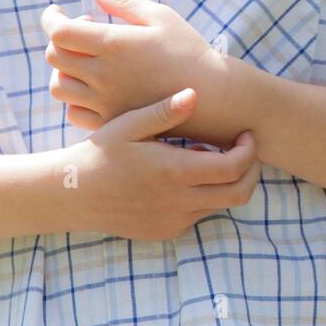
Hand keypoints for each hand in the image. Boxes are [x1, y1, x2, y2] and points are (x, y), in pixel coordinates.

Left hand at [42, 0, 228, 131]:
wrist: (211, 95)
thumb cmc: (189, 50)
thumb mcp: (161, 16)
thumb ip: (123, 2)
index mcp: (114, 44)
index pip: (60, 31)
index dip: (51, 18)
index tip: (57, 11)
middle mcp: (104, 75)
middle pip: (54, 56)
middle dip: (60, 39)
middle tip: (83, 31)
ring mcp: (105, 102)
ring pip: (59, 86)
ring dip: (65, 69)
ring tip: (86, 60)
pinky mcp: (112, 122)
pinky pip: (74, 112)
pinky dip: (75, 96)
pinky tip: (95, 86)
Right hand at [72, 88, 260, 241]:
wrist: (73, 194)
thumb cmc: (101, 153)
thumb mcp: (129, 125)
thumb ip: (164, 112)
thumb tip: (194, 94)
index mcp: (174, 172)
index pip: (234, 168)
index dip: (249, 151)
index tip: (246, 134)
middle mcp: (179, 202)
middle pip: (239, 193)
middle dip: (252, 171)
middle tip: (246, 150)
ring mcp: (173, 221)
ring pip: (221, 205)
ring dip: (227, 183)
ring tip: (209, 158)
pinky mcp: (166, 231)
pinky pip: (200, 215)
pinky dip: (206, 196)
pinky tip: (188, 176)